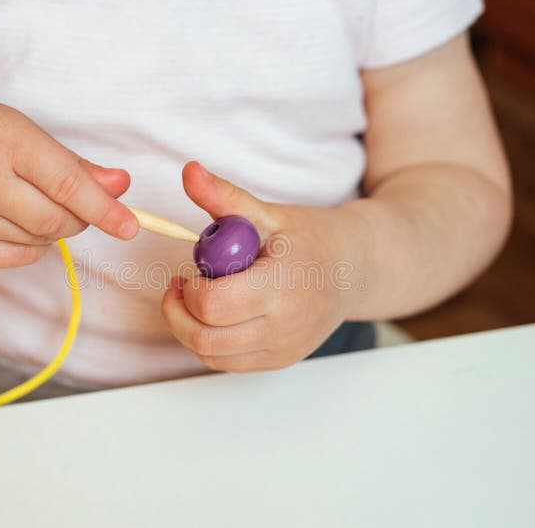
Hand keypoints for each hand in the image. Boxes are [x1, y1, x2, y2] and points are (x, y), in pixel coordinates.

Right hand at [0, 102, 137, 266]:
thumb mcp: (29, 136)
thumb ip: (77, 166)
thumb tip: (120, 185)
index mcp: (2, 137)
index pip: (66, 184)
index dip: (104, 209)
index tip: (131, 227)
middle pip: (55, 220)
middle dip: (78, 219)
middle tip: (73, 204)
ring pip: (38, 241)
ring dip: (50, 229)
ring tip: (27, 201)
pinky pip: (17, 258)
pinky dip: (29, 246)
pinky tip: (9, 219)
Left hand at [162, 162, 371, 371]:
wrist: (356, 268)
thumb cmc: (313, 238)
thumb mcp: (269, 214)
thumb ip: (225, 196)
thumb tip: (189, 171)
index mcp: (282, 286)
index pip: (213, 305)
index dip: (189, 290)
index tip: (188, 271)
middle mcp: (285, 326)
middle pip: (206, 338)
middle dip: (179, 313)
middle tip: (179, 288)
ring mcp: (283, 348)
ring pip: (212, 356)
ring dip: (190, 329)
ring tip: (198, 300)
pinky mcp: (281, 360)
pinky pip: (228, 363)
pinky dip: (210, 343)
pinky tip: (216, 317)